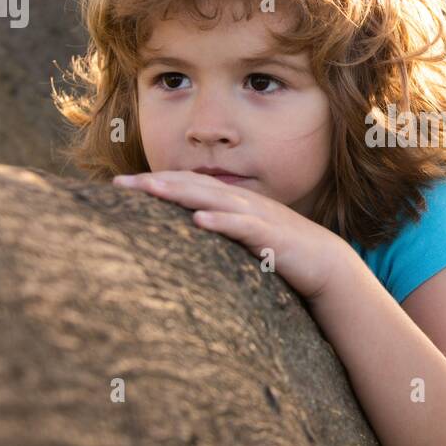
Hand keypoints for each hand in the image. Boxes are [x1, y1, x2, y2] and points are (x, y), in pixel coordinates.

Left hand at [112, 171, 349, 300]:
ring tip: (150, 188)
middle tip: (119, 182)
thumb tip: (183, 232)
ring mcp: (256, 217)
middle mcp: (241, 203)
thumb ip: (216, 230)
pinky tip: (199, 220)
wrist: (325, 264)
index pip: (187, 184)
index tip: (120, 184)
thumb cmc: (281, 252)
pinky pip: (243, 226)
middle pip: (192, 185)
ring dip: (180, 193)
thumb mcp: (242, 237)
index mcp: (232, 202)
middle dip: (155, 182)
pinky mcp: (270, 237)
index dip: (155, 181)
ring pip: (212, 199)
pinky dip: (221, 221)